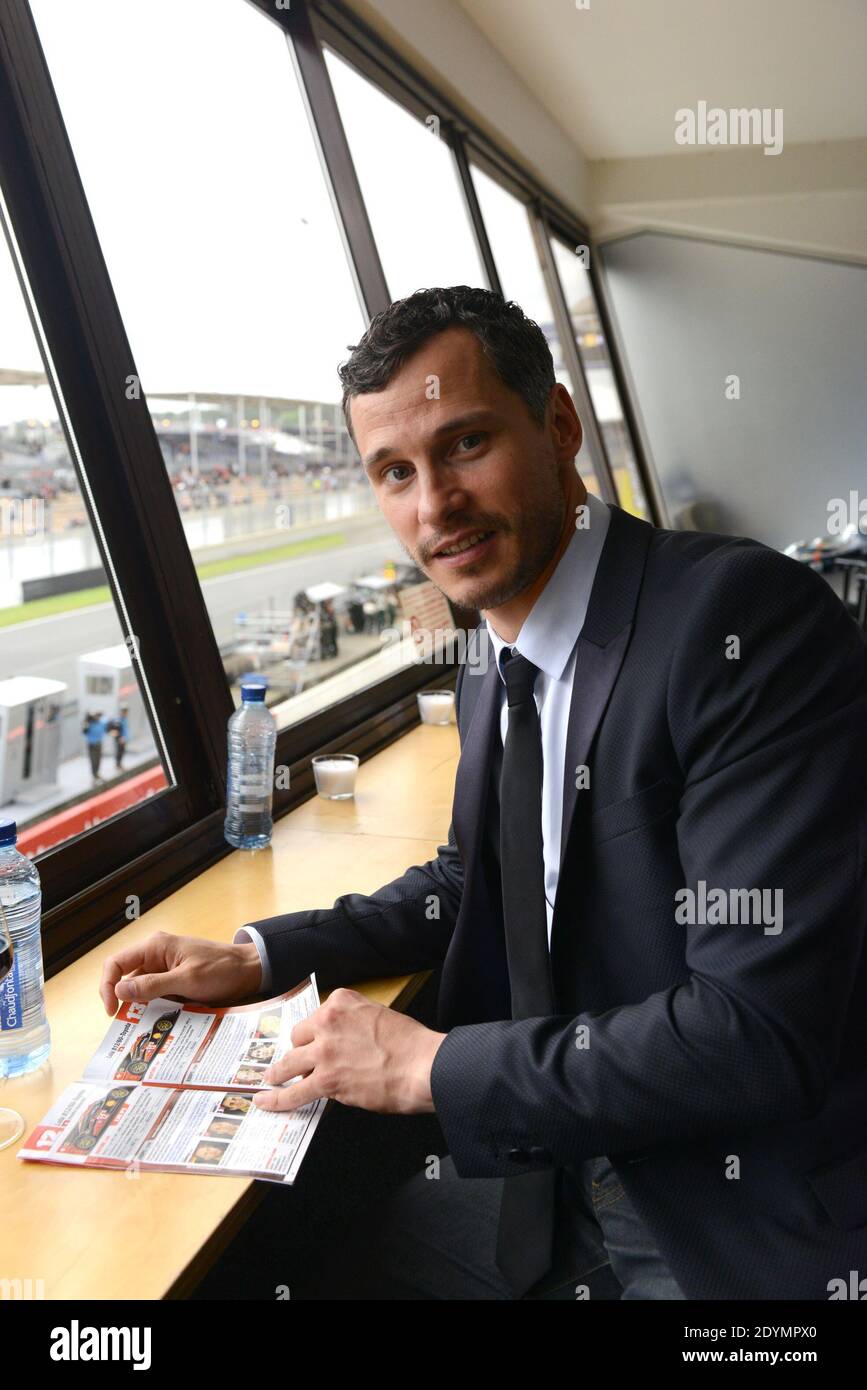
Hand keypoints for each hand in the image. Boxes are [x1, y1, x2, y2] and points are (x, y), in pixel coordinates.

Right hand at [99, 930, 261, 1014]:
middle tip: (126, 1025)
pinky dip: (154, 1010)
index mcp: (155, 947)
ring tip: (142, 1029)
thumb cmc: (222, 969)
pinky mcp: (173, 982)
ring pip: (140, 991)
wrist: (250, 970)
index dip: (108, 986)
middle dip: (123, 1001)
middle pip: (125, 979)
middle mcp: (155, 957)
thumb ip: (153, 985)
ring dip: (139, 1008)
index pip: (116, 963)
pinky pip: (155, 997)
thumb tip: (119, 990)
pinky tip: (157, 1024)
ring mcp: (164, 970)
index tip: (113, 1011)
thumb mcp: (187, 979)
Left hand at [254, 987, 446, 1115]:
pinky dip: (276, 1099)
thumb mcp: (379, 1015)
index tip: (312, 1042)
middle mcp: (328, 1020)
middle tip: (296, 1064)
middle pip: (298, 1037)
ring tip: (269, 1080)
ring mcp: (324, 1051)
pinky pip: (293, 1092)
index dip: (315, 1033)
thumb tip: (342, 1047)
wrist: (423, 1066)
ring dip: (278, 1073)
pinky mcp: (326, 1080)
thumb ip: (354, 1024)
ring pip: (289, 1063)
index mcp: (342, 1001)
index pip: (317, 1016)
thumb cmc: (410, 1044)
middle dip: (299, 1051)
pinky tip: (265, 1101)